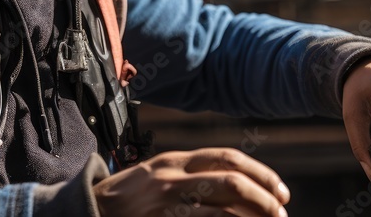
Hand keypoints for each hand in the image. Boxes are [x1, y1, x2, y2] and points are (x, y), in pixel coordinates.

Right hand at [93, 148, 289, 216]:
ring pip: (223, 212)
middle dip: (264, 199)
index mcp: (174, 161)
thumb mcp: (158, 174)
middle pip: (232, 182)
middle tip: (281, 214)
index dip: (261, 174)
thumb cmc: (128, 198)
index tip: (281, 191)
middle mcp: (172, 178)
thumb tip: (238, 186)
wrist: (89, 211)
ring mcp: (167, 205)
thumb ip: (192, 175)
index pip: (227, 159)